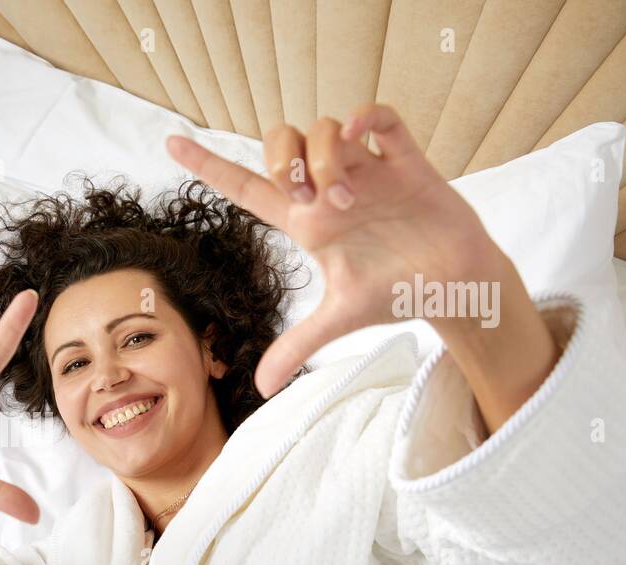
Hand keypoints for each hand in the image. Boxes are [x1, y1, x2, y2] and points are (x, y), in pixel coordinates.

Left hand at [167, 103, 501, 396]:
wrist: (455, 287)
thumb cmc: (395, 294)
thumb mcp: (338, 321)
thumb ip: (297, 345)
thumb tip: (261, 386)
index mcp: (306, 223)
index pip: (246, 188)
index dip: (208, 165)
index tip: (170, 143)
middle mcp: (329, 190)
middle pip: (281, 143)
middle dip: (280, 160)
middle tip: (300, 200)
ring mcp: (366, 171)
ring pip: (324, 128)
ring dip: (324, 158)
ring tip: (345, 200)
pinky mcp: (405, 161)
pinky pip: (381, 117)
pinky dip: (365, 118)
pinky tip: (361, 138)